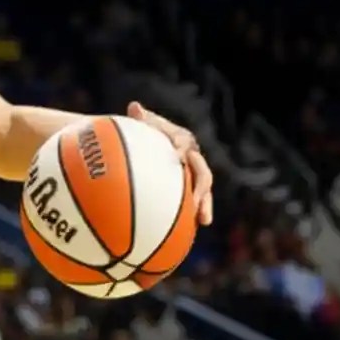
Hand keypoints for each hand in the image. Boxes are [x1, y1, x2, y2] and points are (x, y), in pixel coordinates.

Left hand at [128, 101, 213, 225]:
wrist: (143, 146)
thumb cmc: (138, 135)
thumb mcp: (139, 127)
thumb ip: (140, 120)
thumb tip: (135, 107)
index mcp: (180, 140)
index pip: (183, 142)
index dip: (181, 147)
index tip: (176, 155)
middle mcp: (190, 158)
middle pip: (201, 172)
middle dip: (201, 186)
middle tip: (197, 198)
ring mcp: (190, 175)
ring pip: (201, 191)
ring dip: (204, 205)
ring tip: (203, 221)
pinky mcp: (186, 190)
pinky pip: (191, 203)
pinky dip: (190, 216)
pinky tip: (185, 233)